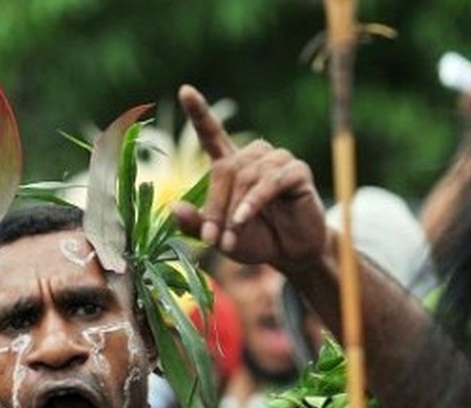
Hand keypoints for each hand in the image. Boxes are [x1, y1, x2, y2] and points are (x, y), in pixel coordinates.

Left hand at [170, 85, 326, 269]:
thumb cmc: (255, 240)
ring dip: (234, 210)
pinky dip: (253, 202)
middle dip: (216, 206)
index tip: (185, 90)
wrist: (290, 254)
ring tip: (232, 238)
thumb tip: (173, 207)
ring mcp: (278, 161)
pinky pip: (270, 182)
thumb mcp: (220, 237)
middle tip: (213, 239)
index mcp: (232, 164)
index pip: (212, 133)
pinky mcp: (297, 172)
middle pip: (226, 169)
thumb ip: (197, 224)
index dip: (199, 112)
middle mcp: (254, 156)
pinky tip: (243, 219)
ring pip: (246, 176)